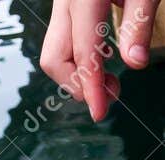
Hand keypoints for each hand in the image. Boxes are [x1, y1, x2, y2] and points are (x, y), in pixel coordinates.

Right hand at [40, 0, 159, 121]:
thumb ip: (139, 21)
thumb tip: (134, 63)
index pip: (84, 53)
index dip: (91, 88)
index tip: (101, 113)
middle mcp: (66, 1)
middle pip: (55, 58)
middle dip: (78, 84)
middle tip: (111, 94)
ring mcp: (63, 2)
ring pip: (56, 52)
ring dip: (79, 74)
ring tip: (111, 80)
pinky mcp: (68, 4)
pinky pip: (63, 38)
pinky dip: (80, 57)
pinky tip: (103, 58)